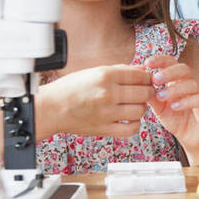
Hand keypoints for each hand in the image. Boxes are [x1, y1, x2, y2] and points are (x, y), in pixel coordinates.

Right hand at [38, 65, 154, 137]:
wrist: (51, 108)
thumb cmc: (70, 88)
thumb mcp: (94, 71)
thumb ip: (120, 70)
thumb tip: (143, 69)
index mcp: (106, 76)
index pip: (141, 75)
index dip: (147, 77)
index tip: (145, 80)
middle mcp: (108, 94)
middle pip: (145, 93)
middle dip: (147, 92)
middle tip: (142, 92)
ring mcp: (107, 113)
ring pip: (140, 110)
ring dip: (140, 108)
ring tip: (132, 105)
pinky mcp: (104, 128)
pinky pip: (131, 129)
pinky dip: (134, 124)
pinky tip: (127, 119)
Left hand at [144, 54, 198, 160]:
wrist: (189, 137)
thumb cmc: (176, 119)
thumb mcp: (159, 107)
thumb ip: (151, 96)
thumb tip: (137, 84)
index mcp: (177, 81)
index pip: (171, 63)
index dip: (161, 60)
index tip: (147, 63)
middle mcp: (189, 84)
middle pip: (184, 69)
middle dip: (169, 72)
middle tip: (155, 79)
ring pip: (191, 83)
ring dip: (175, 88)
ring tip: (161, 97)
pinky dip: (186, 101)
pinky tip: (174, 106)